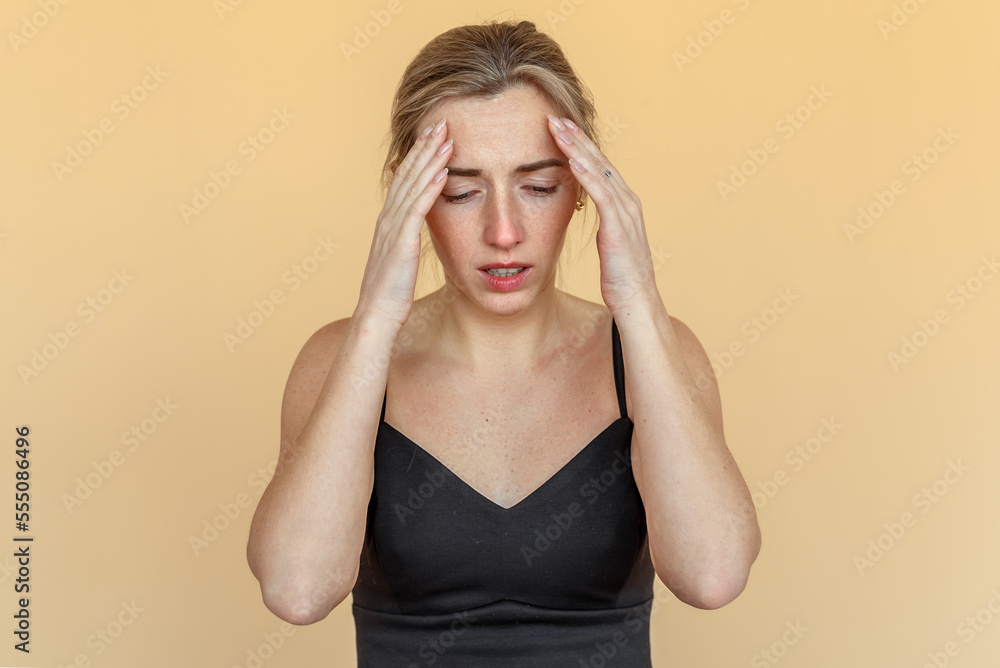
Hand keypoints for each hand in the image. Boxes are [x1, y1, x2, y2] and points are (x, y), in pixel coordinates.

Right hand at [355, 119, 452, 328]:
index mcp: (388, 225)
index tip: (433, 137)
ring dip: (430, 160)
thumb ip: (407, 244)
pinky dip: (430, 188)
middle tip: (440, 123)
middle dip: (424, 148)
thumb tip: (417, 236)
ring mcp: (393, 231)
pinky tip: (444, 171)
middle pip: (407, 176)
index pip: (404, 183)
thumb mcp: (400, 263)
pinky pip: (418, 210)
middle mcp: (388, 221)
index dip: (418, 158)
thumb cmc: (390, 298)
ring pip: (412, 186)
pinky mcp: (401, 244)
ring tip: (446, 137)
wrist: (375, 319)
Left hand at [546, 114, 658, 316]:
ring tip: (558, 128)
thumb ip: (603, 224)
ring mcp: (625, 212)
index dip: (581, 146)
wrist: (637, 300)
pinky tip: (571, 159)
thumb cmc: (620, 278)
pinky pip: (601, 193)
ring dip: (577, 147)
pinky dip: (586, 174)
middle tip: (555, 116)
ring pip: (599, 170)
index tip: (561, 129)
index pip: (600, 167)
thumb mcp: (609, 243)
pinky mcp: (618, 226)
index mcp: (624, 204)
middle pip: (600, 160)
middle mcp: (627, 201)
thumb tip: (588, 216)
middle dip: (577, 137)